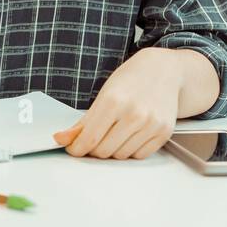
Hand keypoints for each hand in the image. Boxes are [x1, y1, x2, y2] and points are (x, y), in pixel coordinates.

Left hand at [53, 48, 180, 159]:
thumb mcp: (104, 94)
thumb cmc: (132, 79)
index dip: (77, 148)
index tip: (73, 148)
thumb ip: (83, 122)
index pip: (89, 139)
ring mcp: (151, 124)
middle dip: (95, 148)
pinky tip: (131, 134)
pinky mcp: (164, 132)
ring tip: (117, 131)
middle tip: (96, 137)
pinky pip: (139, 155)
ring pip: (121, 155)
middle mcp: (134, 113)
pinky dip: (132, 150)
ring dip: (114, 149)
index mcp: (113, 101)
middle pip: (103, 151)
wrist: (164, 70)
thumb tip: (62, 139)